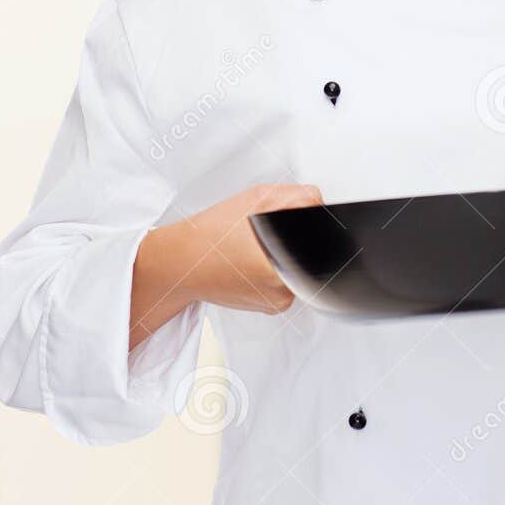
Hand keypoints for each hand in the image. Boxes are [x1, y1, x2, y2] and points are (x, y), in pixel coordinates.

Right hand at [130, 184, 318, 351]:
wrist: (181, 264)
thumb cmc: (211, 234)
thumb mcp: (258, 198)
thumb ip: (300, 198)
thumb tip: (321, 204)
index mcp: (282, 263)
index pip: (322, 243)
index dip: (316, 226)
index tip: (301, 222)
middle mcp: (284, 288)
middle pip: (314, 256)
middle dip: (300, 240)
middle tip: (273, 231)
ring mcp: (279, 301)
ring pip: (302, 269)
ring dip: (290, 254)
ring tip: (260, 245)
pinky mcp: (272, 306)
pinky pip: (290, 283)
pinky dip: (280, 268)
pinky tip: (258, 260)